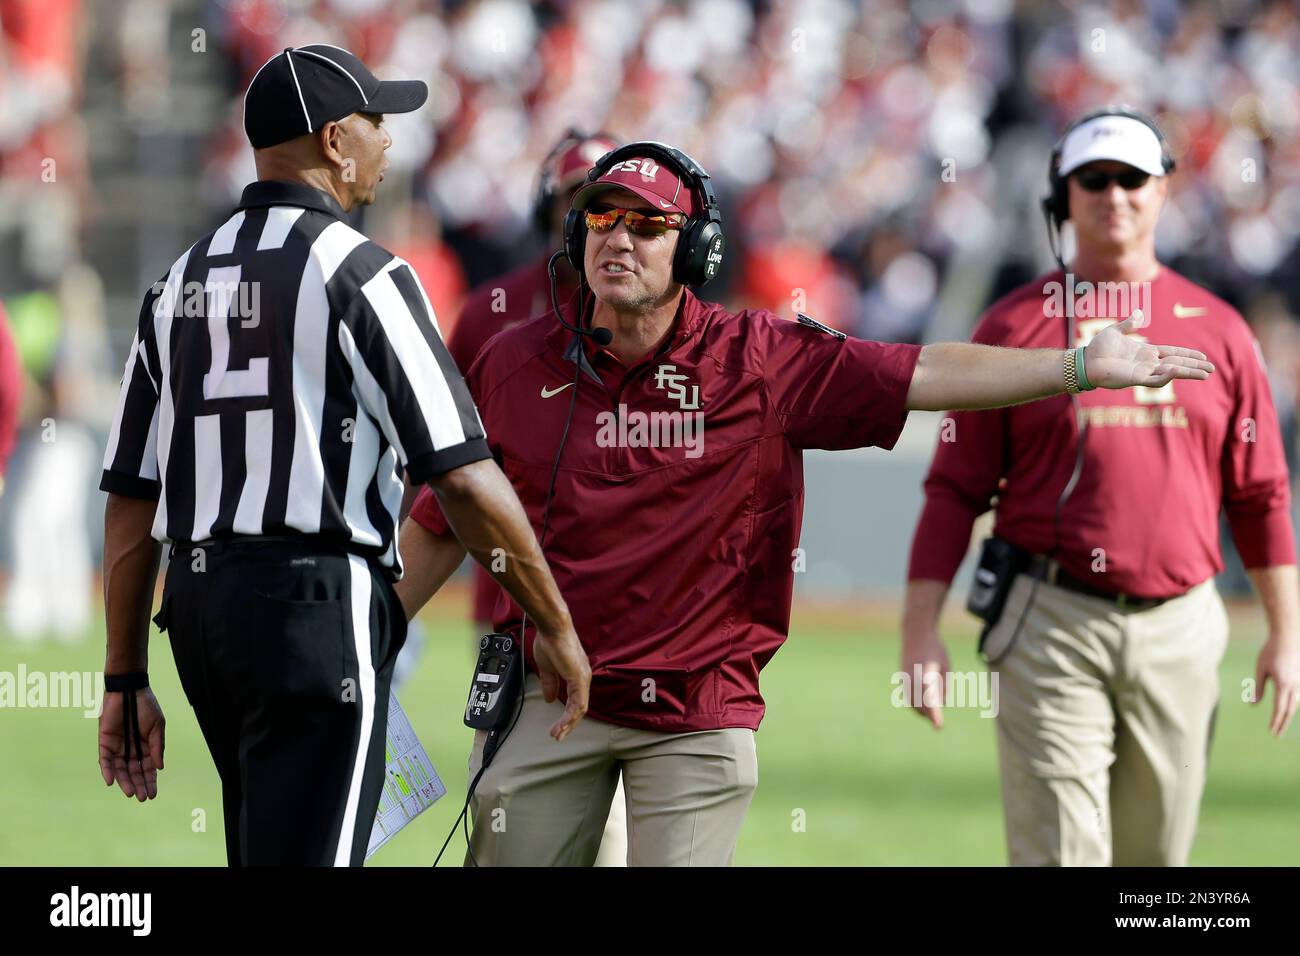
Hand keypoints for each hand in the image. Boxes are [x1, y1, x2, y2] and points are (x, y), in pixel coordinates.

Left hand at [98, 688, 164, 800]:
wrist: (129, 689)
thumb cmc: (146, 705)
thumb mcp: (157, 727)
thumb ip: (158, 747)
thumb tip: (159, 767)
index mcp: (146, 746)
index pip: (147, 768)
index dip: (150, 781)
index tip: (153, 794)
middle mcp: (130, 749)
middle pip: (133, 772)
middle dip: (138, 785)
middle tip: (142, 798)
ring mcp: (117, 746)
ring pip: (119, 769)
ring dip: (124, 781)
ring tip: (130, 793)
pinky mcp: (105, 741)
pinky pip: (104, 759)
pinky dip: (106, 771)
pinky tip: (111, 782)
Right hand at [532, 624, 590, 741]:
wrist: (552, 628)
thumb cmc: (550, 642)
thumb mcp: (547, 669)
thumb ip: (550, 684)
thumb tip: (551, 699)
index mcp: (577, 676)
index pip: (575, 702)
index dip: (567, 716)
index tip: (557, 727)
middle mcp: (583, 678)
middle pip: (580, 708)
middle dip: (568, 724)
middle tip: (557, 735)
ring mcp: (583, 678)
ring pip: (580, 709)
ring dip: (568, 724)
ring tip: (557, 734)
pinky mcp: (579, 678)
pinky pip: (578, 702)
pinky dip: (570, 716)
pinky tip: (563, 724)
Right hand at [901, 631, 950, 729]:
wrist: (915, 633)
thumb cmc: (935, 649)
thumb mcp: (946, 666)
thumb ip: (944, 686)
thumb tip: (941, 703)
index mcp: (927, 672)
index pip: (930, 698)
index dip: (934, 713)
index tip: (938, 726)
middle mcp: (913, 676)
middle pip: (919, 702)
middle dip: (928, 715)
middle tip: (938, 723)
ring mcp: (905, 676)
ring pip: (911, 701)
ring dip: (920, 710)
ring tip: (931, 715)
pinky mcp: (902, 676)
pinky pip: (907, 695)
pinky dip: (914, 703)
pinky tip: (922, 705)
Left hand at [1083, 310, 1214, 388]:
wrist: (1085, 360)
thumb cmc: (1098, 347)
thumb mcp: (1116, 331)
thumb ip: (1130, 323)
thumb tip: (1140, 313)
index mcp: (1146, 352)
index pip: (1173, 353)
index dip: (1187, 355)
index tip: (1203, 356)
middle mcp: (1148, 364)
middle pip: (1177, 364)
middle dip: (1194, 367)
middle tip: (1212, 369)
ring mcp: (1143, 372)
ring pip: (1171, 373)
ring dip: (1187, 372)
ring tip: (1205, 373)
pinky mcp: (1136, 379)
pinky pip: (1156, 380)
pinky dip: (1168, 375)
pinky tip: (1178, 370)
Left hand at [1253, 633, 1299, 736]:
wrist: (1288, 638)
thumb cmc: (1271, 652)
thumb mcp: (1261, 669)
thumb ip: (1258, 688)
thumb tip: (1252, 705)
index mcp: (1283, 684)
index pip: (1279, 708)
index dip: (1276, 721)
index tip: (1272, 731)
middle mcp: (1294, 686)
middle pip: (1289, 710)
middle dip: (1283, 723)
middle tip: (1276, 734)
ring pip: (1295, 704)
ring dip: (1287, 715)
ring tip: (1280, 723)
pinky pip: (1297, 696)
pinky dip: (1292, 705)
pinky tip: (1286, 709)